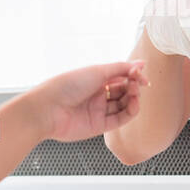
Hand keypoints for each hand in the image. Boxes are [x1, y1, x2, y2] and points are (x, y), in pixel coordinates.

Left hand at [29, 60, 148, 142]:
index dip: (133, 76)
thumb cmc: (68, 85)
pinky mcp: (99, 126)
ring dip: (134, 98)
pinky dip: (130, 112)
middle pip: (123, 91)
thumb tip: (141, 64)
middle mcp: (97, 95)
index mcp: (95, 79)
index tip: (141, 75)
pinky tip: (134, 104)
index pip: (120, 77)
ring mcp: (98, 110)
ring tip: (135, 93)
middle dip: (133, 87)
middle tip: (137, 84)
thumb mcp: (98, 71)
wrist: (48, 109)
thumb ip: (122, 68)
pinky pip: (120, 119)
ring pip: (124, 105)